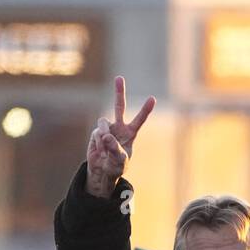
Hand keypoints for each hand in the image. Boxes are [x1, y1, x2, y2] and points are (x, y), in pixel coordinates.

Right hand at [86, 75, 155, 197]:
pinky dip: (98, 144)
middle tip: (119, 78)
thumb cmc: (116, 166)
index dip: (145, 110)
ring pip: (103, 122)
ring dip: (104, 134)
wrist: (102, 171)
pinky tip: (100, 152)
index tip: (153, 99)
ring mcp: (107, 129)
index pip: (139, 120)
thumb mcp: (119, 161)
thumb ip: (115, 148)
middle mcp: (119, 127)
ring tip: (105, 147)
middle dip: (119, 92)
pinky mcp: (96, 133)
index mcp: (130, 133)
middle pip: (119, 106)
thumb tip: (106, 136)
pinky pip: (96, 134)